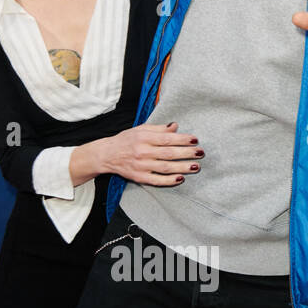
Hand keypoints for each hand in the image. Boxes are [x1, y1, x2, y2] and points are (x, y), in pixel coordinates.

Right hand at [77, 122, 202, 185]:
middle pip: (169, 153)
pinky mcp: (139, 177)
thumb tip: (175, 126)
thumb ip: (159, 129)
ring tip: (195, 166)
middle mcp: (143, 152)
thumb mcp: (140, 129)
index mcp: (144, 138)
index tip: (195, 140)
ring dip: (182, 167)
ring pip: (165, 167)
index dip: (182, 139)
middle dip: (186, 153)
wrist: (107, 155)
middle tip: (200, 153)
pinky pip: (157, 180)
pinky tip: (180, 178)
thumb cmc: (126, 140)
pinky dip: (169, 180)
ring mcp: (141, 166)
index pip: (167, 138)